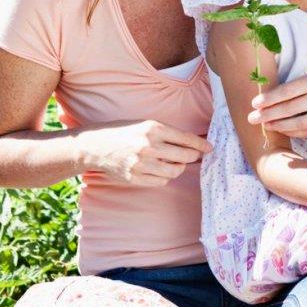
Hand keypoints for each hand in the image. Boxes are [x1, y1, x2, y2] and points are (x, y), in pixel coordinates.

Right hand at [79, 120, 212, 186]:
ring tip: (175, 162)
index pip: (186, 139)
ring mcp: (141, 164)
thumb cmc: (125, 133)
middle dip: (193, 156)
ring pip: (175, 171)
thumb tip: (193, 144)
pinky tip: (160, 169)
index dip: (201, 145)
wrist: (97, 146)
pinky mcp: (135, 178)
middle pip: (184, 156)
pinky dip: (165, 177)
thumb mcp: (146, 125)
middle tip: (194, 156)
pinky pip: (161, 181)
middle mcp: (148, 146)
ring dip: (179, 168)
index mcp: (153, 129)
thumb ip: (168, 133)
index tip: (210, 148)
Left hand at [248, 75, 306, 138]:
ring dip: (279, 126)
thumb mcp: (303, 82)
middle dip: (269, 114)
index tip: (254, 104)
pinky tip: (280, 130)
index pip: (288, 91)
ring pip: (299, 123)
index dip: (270, 98)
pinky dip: (291, 133)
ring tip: (265, 125)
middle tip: (252, 118)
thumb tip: (258, 104)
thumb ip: (285, 91)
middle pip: (291, 108)